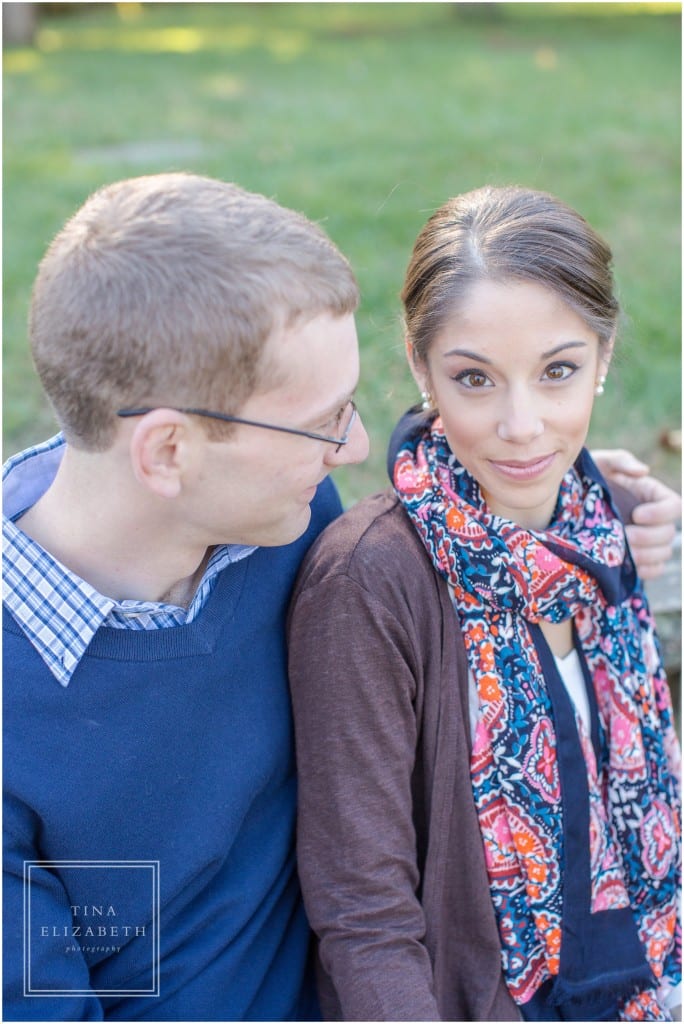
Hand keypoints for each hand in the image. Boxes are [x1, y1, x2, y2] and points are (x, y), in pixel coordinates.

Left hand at [592, 449, 680, 579]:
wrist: (566, 503)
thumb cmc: (586, 477)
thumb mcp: (601, 463)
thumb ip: (622, 462)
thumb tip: (644, 471)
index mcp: (652, 494)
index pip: (674, 506)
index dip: (661, 513)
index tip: (637, 514)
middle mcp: (654, 519)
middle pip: (668, 533)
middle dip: (648, 537)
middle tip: (625, 536)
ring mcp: (647, 540)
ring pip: (663, 553)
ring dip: (645, 555)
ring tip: (621, 551)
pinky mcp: (638, 557)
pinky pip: (654, 570)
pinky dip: (645, 570)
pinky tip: (627, 566)